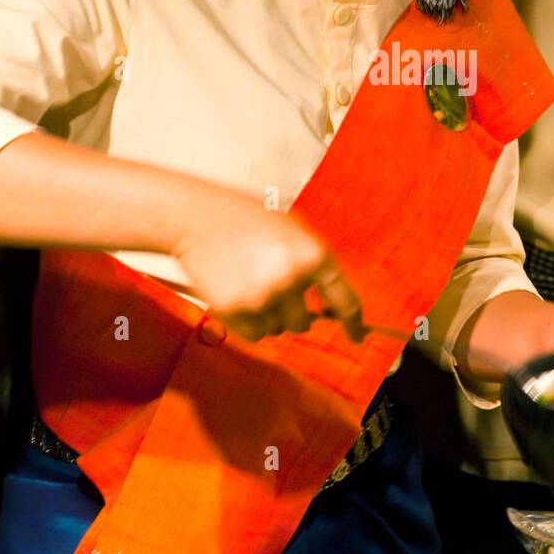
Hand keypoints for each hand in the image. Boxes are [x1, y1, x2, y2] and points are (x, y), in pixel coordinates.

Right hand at [171, 192, 362, 342]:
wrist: (197, 216)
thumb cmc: (246, 220)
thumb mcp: (292, 231)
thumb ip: (313, 265)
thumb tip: (329, 307)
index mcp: (314, 254)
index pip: (345, 300)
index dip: (354, 323)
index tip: (357, 336)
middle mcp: (293, 277)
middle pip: (304, 323)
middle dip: (292, 313)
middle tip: (270, 289)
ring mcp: (263, 295)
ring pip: (276, 329)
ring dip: (266, 316)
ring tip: (247, 283)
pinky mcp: (235, 309)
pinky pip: (253, 334)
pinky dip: (246, 323)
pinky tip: (235, 293)